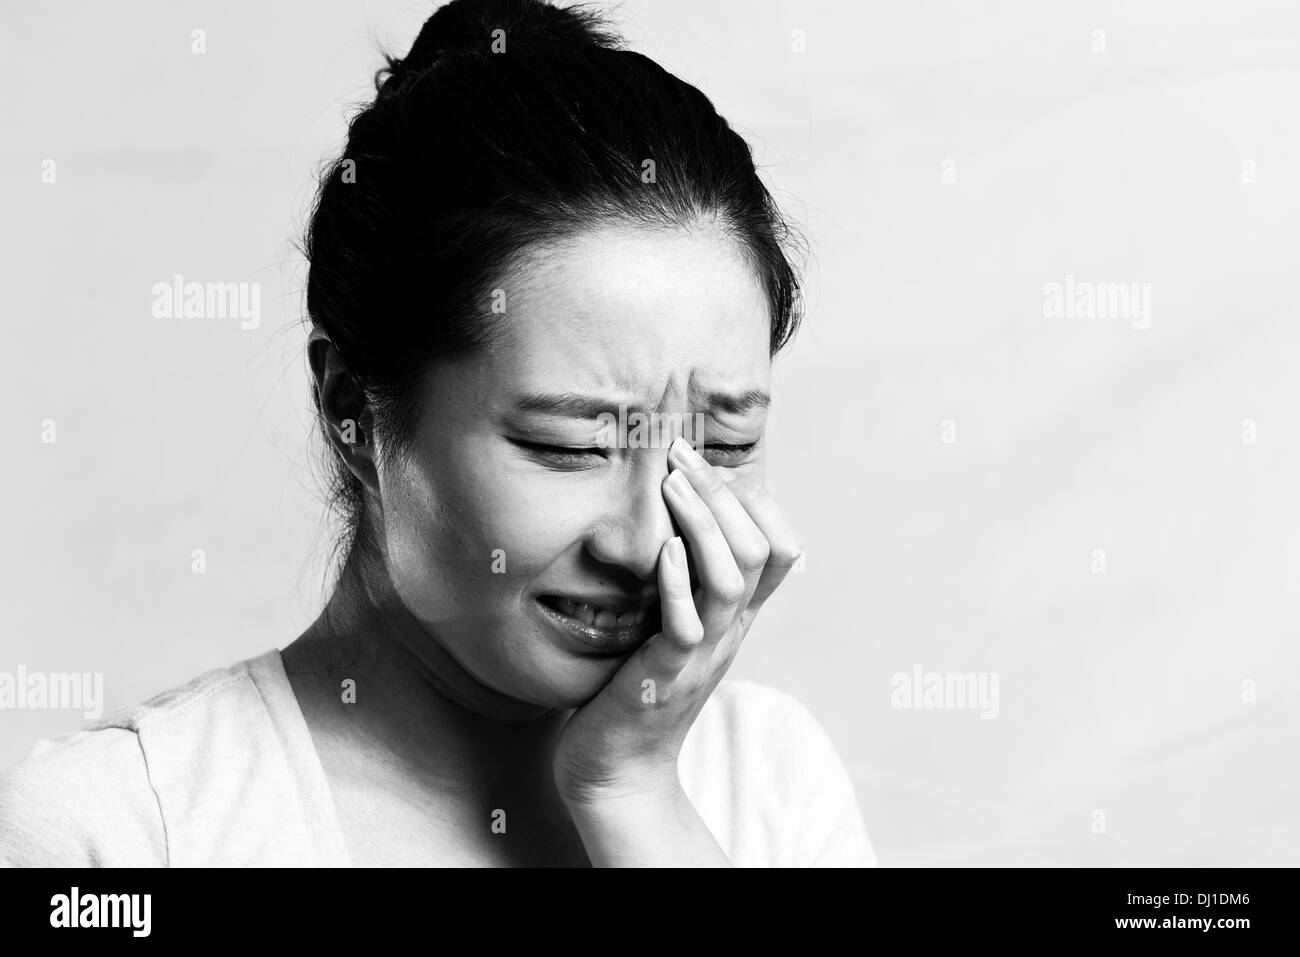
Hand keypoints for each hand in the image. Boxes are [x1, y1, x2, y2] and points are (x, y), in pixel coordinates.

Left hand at [552, 435, 802, 808]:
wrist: (618, 769)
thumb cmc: (636, 688)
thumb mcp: (672, 625)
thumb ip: (684, 581)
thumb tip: (674, 519)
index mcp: (733, 615)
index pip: (781, 548)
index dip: (757, 500)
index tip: (709, 463)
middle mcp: (727, 630)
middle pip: (759, 550)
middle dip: (722, 492)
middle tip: (680, 453)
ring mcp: (699, 653)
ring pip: (731, 579)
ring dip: (703, 523)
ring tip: (671, 484)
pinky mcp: (662, 676)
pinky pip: (685, 626)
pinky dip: (678, 583)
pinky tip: (663, 552)